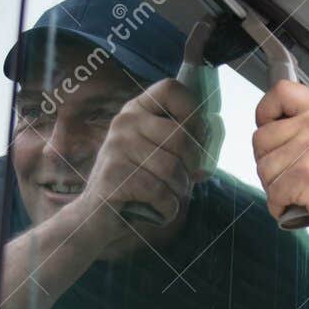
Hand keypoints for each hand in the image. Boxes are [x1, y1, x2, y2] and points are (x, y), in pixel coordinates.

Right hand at [66, 79, 205, 255]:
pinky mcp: (113, 175)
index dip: (193, 114)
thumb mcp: (160, 159)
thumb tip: (211, 148)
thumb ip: (184, 148)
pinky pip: (160, 193)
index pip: (171, 88)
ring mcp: (116, 146)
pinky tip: (154, 211)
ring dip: (178, 193)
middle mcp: (125, 122)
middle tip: (178, 183)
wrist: (96, 219)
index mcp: (138, 111)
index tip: (195, 140)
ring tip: (163, 198)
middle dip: (190, 168)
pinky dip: (166, 210)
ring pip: (173, 169)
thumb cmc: (137, 188)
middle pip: (182, 137)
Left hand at [252, 80, 308, 245]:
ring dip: (274, 188)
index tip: (270, 128)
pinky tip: (298, 205)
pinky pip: (272, 192)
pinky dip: (279, 206)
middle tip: (289, 175)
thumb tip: (269, 125)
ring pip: (263, 167)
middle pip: (260, 137)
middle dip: (267, 162)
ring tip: (298, 191)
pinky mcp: (307, 177)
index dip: (266, 111)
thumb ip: (305, 126)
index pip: (281, 91)